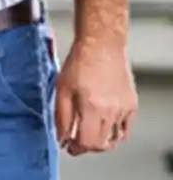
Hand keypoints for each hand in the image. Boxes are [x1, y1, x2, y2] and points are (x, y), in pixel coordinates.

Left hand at [55, 35, 137, 154]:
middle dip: (86, 146)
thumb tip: (62, 136)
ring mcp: (124, 108)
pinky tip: (105, 129)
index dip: (76, 148)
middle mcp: (111, 110)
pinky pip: (126, 128)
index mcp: (91, 107)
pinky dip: (116, 133)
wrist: (102, 45)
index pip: (87, 142)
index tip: (68, 147)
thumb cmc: (79, 62)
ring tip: (89, 134)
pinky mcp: (132, 104)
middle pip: (101, 143)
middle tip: (76, 142)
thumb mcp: (62, 89)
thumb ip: (62, 116)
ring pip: (114, 137)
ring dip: (100, 141)